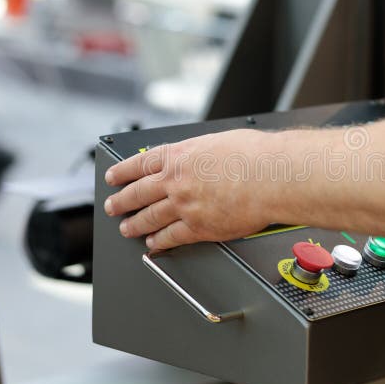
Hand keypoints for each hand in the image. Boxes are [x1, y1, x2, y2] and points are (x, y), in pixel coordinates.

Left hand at [102, 129, 270, 250]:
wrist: (272, 177)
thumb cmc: (256, 156)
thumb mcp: (219, 140)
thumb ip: (201, 151)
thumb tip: (200, 155)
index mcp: (180, 155)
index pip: (140, 163)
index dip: (122, 172)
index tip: (113, 177)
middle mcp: (176, 180)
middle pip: (138, 193)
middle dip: (121, 201)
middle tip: (112, 206)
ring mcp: (184, 206)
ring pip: (150, 217)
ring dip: (134, 224)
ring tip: (126, 229)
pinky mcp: (198, 228)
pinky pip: (172, 237)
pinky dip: (159, 241)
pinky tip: (153, 243)